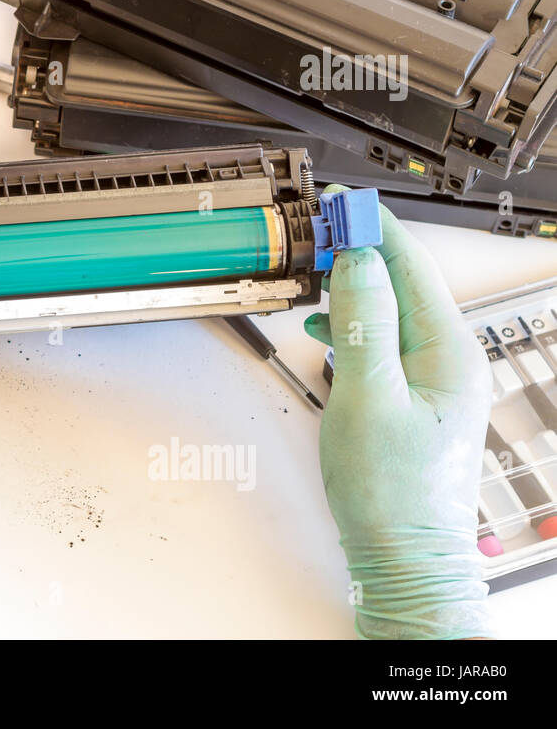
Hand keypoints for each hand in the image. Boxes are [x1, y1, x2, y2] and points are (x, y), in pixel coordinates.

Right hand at [304, 187, 492, 638]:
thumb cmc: (391, 494)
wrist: (403, 558)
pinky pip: (385, 341)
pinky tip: (328, 331)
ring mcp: (433, 380)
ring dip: (352, 289)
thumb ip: (362, 325)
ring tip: (315, 277)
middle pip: (403, 284)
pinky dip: (354, 325)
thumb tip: (357, 263)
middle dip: (360, 253)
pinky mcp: (412, 397)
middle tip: (317, 233)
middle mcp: (448, 361)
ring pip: (391, 311)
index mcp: (448, 353)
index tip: (338, 206)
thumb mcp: (366, 399)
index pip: (411, 267)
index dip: (372, 230)